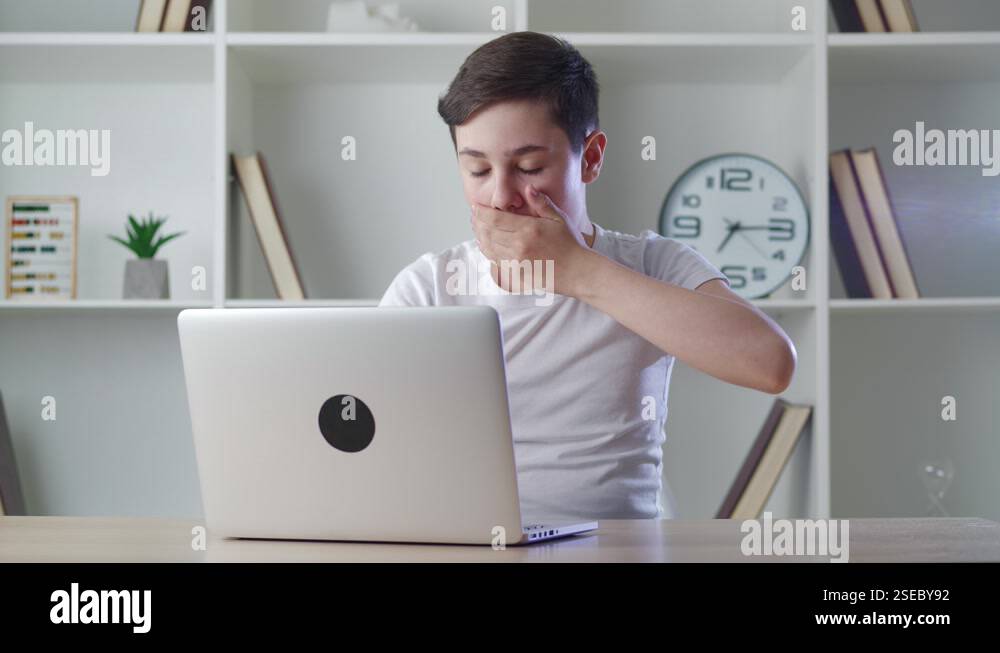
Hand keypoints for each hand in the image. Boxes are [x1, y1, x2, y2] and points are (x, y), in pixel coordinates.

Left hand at [470, 184, 594, 297]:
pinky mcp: (517, 274)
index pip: (495, 218)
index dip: (481, 212)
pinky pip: (495, 263)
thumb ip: (541, 203)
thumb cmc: (570, 245)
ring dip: (480, 238)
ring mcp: (517, 262)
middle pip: (488, 232)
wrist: (577, 271)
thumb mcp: (558, 218)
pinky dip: (487, 253)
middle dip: (477, 223)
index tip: (476, 207)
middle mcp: (519, 245)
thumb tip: (528, 188)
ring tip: (477, 229)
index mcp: (528, 229)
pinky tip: (486, 246)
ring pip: (488, 248)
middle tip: (474, 217)